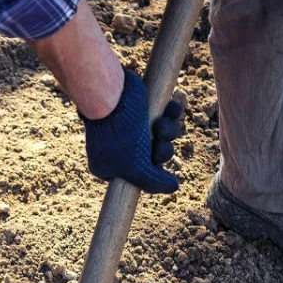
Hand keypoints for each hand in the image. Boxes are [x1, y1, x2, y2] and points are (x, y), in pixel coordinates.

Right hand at [81, 67, 183, 193]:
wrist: (111, 94)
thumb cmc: (119, 134)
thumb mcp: (136, 168)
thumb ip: (153, 182)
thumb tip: (173, 188)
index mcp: (109, 166)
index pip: (136, 179)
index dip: (150, 174)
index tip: (152, 166)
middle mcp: (119, 148)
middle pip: (153, 158)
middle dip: (162, 151)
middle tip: (157, 145)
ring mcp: (131, 127)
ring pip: (162, 136)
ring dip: (168, 131)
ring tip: (160, 123)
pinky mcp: (141, 108)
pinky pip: (165, 114)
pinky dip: (172, 112)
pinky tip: (171, 107)